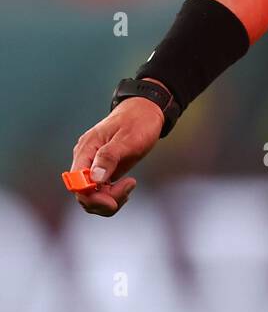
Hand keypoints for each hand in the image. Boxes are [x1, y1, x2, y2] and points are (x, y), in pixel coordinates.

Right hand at [68, 98, 164, 215]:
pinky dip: (113, 195)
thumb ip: (109, 156)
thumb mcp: (127, 138)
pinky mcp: (102, 171)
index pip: (77, 183)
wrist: (146, 111)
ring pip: (92, 196)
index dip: (91, 197)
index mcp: (86, 149)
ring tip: (130, 185)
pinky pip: (101, 192)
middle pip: (83, 194)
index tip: (112, 200)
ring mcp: (93, 166)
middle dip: (104, 201)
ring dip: (111, 199)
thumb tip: (94, 179)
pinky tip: (127, 186)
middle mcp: (85, 159)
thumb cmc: (138, 121)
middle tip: (129, 188)